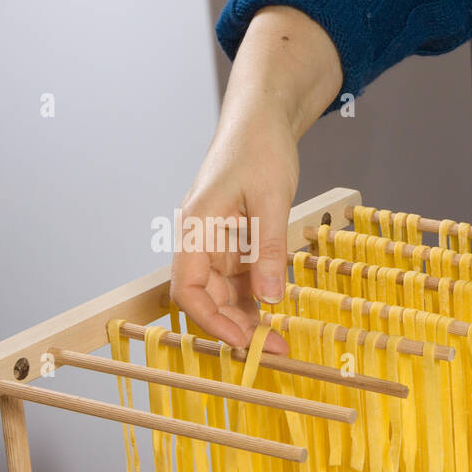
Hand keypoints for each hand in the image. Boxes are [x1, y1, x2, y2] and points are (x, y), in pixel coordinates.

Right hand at [169, 109, 297, 352]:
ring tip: (282, 342)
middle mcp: (201, 238)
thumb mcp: (272, 200)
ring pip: (226, 293)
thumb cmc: (260, 149)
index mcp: (197, 226)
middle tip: (276, 351)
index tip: (244, 342)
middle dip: (237, 329)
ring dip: (250, 319)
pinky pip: (243, 280)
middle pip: (208, 298)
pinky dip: (259, 299)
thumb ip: (269, 249)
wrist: (262, 120)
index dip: (211, 321)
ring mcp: (218, 242)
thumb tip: (271, 298)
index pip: (188, 288)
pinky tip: (279, 315)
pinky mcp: (237, 242)